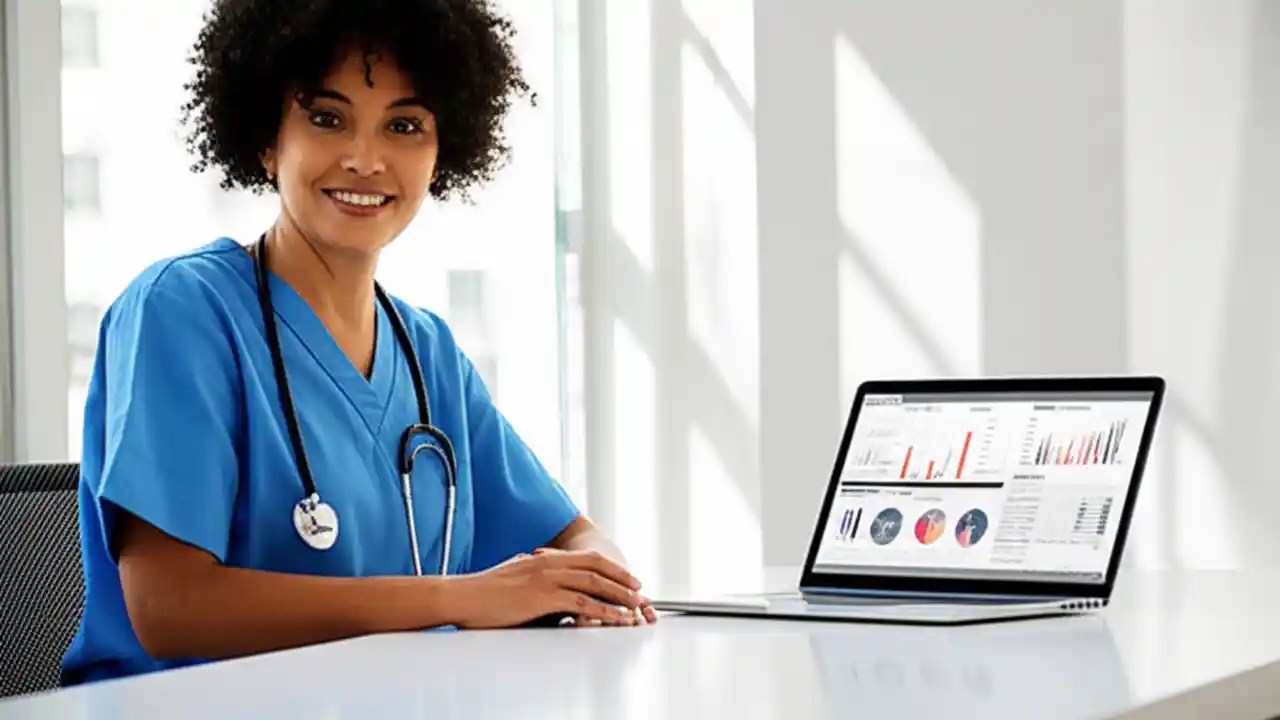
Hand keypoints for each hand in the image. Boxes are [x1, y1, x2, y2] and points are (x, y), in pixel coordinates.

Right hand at [451, 549, 651, 628]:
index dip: (610, 567)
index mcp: (545, 557)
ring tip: (635, 607)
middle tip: (640, 591)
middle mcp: (550, 563)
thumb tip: (537, 567)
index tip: (626, 578)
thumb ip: (531, 568)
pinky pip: (582, 603)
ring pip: (595, 584)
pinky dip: (604, 611)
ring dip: (619, 596)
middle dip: (622, 579)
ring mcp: (548, 579)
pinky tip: (615, 618)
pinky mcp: (544, 597)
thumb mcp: (513, 571)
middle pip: (597, 568)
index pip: (587, 558)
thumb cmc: (483, 590)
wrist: (464, 595)